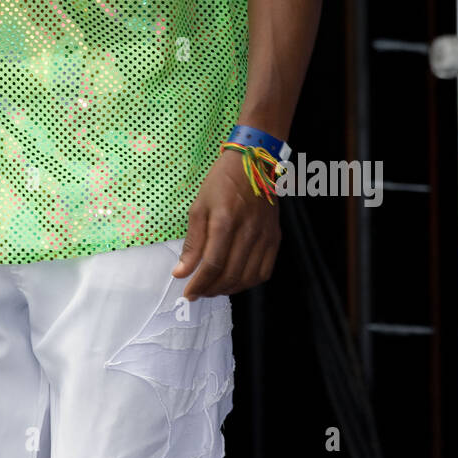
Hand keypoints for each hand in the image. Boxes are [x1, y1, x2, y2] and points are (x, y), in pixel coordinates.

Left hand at [172, 146, 281, 299]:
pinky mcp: (275, 238)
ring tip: (214, 288)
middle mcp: (248, 232)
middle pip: (231, 274)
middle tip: (199, 293)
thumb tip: (181, 272)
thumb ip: (192, 243)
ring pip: (248, 277)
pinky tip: (236, 280)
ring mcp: (265, 236)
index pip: (212, 264)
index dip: (199, 284)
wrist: (253, 163)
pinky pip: (264, 271)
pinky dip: (249, 282)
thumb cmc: (221, 182)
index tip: (188, 293)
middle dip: (211, 290)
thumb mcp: (199, 207)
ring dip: (229, 289)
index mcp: (225, 221)